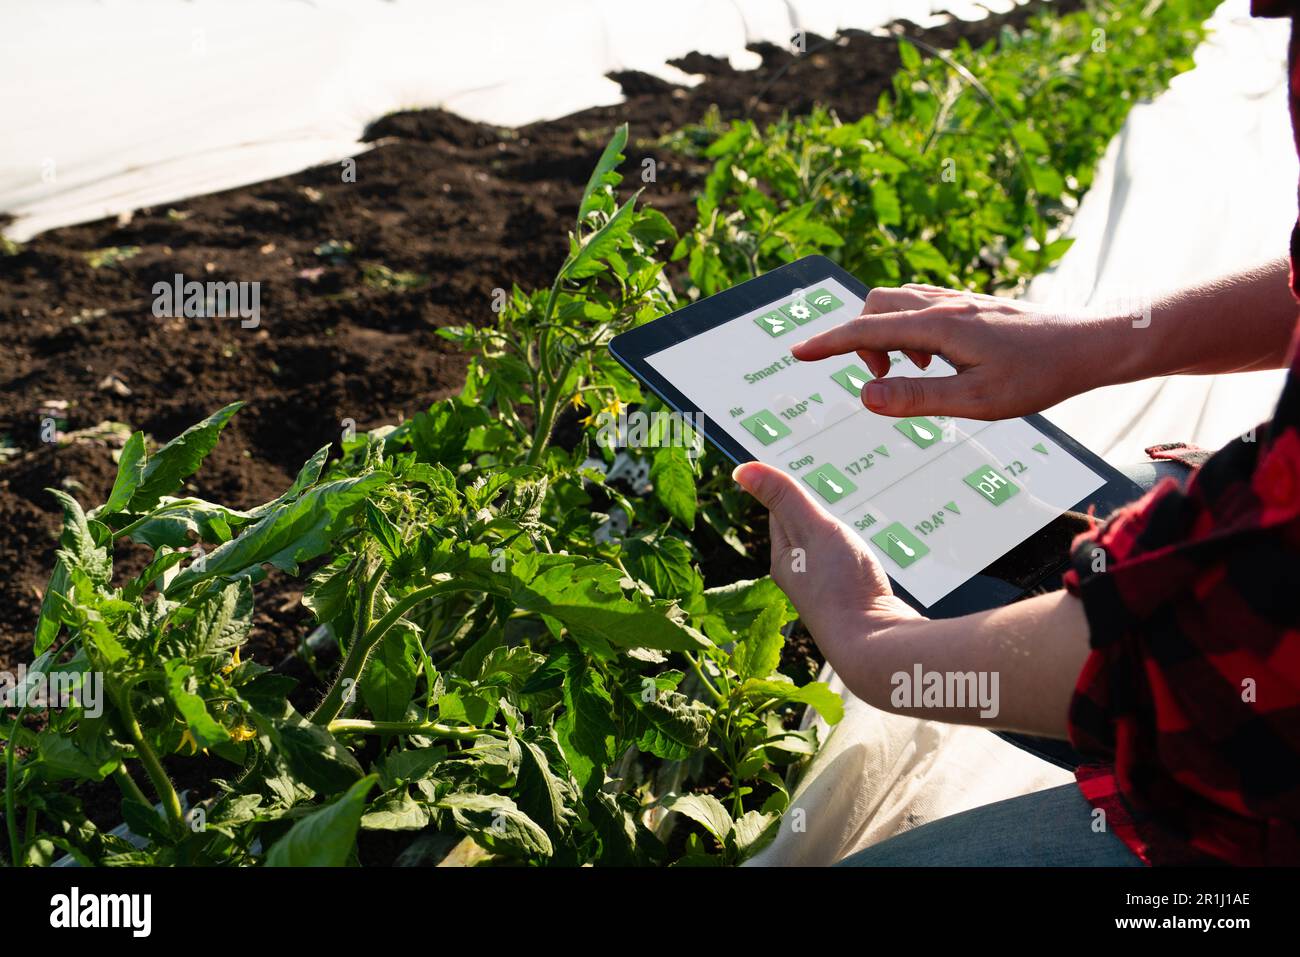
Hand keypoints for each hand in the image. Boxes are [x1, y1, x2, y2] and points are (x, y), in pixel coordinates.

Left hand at [732, 461, 919, 674]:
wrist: (874, 644)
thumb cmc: (841, 587)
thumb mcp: (813, 529)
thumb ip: (785, 498)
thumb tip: (741, 469)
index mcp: (784, 557)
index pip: (780, 511)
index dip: (790, 486)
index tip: (800, 461)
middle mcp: (801, 575)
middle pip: (806, 530)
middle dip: (819, 507)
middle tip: (831, 479)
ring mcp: (829, 590)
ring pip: (832, 549)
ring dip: (842, 530)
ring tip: (857, 509)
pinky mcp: (855, 600)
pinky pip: (852, 567)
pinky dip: (860, 552)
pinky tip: (873, 549)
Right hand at [792, 284, 1110, 419]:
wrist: (1089, 344)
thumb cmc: (1038, 376)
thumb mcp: (976, 400)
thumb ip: (916, 398)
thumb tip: (864, 395)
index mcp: (939, 326)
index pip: (866, 331)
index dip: (827, 343)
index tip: (798, 353)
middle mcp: (944, 304)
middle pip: (874, 307)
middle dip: (859, 340)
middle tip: (879, 380)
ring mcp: (958, 300)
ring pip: (896, 302)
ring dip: (886, 335)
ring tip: (914, 372)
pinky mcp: (971, 304)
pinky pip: (920, 305)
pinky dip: (908, 329)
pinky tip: (934, 358)